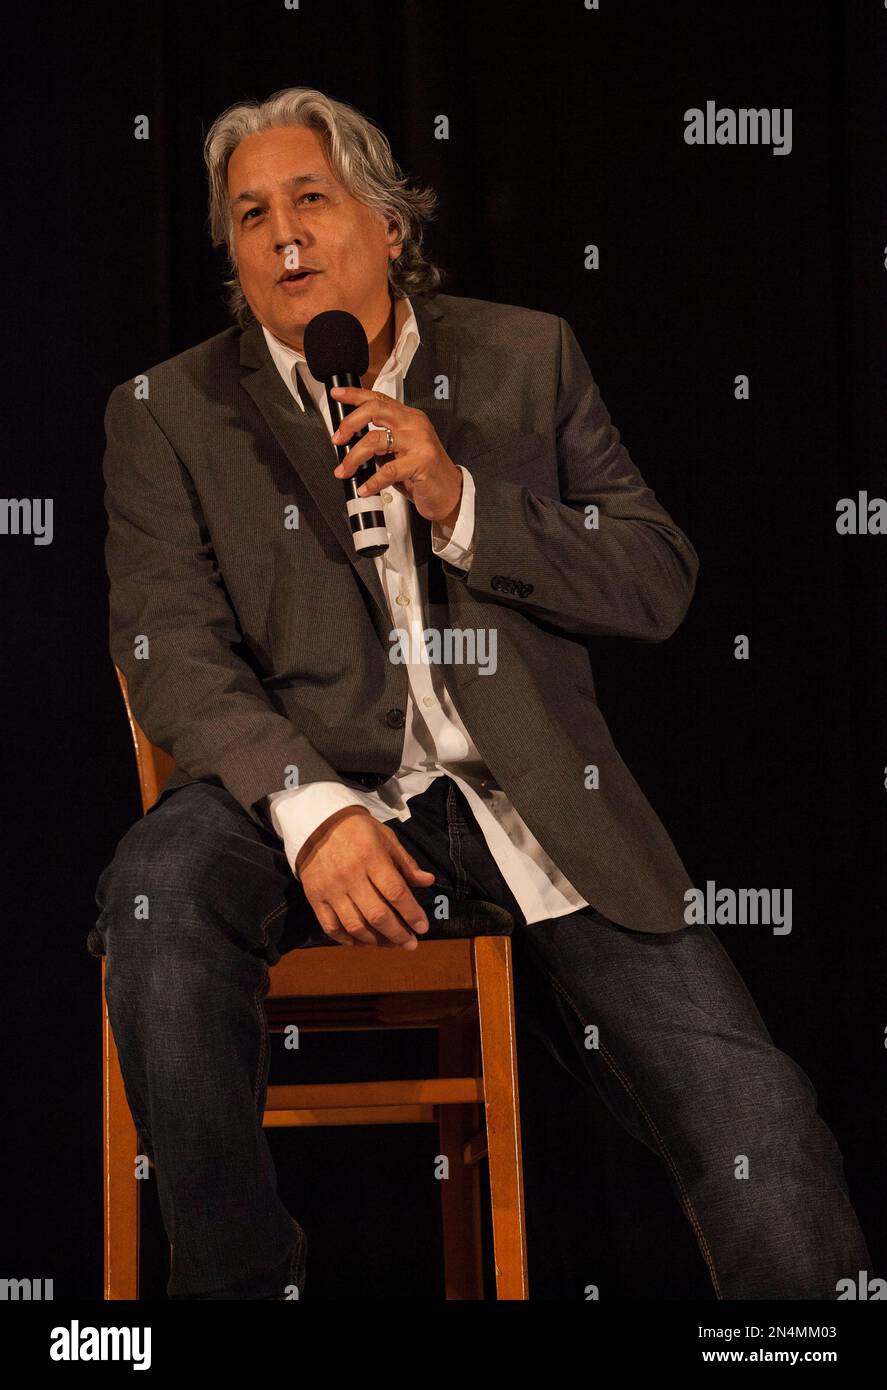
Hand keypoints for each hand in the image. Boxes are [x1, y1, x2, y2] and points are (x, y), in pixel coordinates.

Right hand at [295, 806, 435, 949]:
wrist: (315, 823)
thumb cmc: (357, 830)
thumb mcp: (385, 838)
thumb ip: (405, 863)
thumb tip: (428, 882)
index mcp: (371, 856)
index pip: (395, 892)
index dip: (411, 913)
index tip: (423, 928)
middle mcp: (350, 875)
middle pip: (377, 914)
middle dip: (398, 934)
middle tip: (411, 944)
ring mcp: (330, 889)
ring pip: (355, 925)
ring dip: (376, 940)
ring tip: (391, 944)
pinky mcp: (314, 898)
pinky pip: (331, 927)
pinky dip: (348, 940)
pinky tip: (363, 942)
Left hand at [330, 386, 462, 525]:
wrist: (450, 494)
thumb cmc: (424, 474)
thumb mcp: (401, 452)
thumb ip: (382, 443)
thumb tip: (352, 442)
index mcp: (409, 418)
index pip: (379, 399)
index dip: (355, 395)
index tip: (337, 395)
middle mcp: (414, 425)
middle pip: (375, 410)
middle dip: (350, 423)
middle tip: (338, 439)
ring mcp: (419, 442)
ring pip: (375, 440)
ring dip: (354, 457)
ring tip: (345, 470)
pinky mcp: (422, 462)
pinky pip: (388, 469)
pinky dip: (372, 481)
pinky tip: (365, 489)